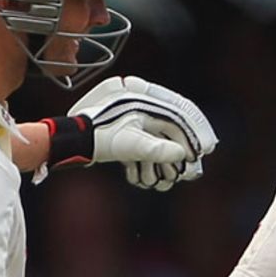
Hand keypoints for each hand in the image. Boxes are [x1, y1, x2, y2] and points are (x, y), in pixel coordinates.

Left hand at [68, 76, 217, 190]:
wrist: (69, 140)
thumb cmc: (98, 137)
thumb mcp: (132, 145)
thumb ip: (158, 150)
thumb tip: (183, 155)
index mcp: (141, 95)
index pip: (178, 111)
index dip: (195, 131)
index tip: (206, 149)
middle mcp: (137, 101)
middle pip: (170, 127)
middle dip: (180, 152)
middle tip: (191, 171)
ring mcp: (129, 115)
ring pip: (158, 138)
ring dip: (163, 162)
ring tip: (168, 181)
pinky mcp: (122, 128)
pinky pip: (145, 143)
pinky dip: (149, 161)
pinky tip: (149, 179)